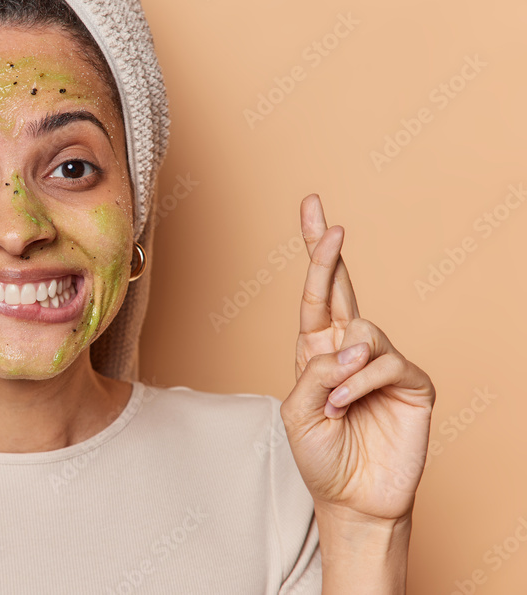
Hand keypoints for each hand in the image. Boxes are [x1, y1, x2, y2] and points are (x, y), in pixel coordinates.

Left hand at [280, 195, 434, 523]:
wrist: (352, 499)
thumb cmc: (320, 455)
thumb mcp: (298, 412)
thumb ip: (315, 372)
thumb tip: (350, 343)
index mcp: (317, 350)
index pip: (316, 295)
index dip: (316, 254)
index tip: (312, 211)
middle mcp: (349, 349)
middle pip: (341, 286)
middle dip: (327, 248)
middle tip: (320, 210)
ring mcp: (382, 362)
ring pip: (363, 330)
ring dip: (343, 365)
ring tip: (336, 401)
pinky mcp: (411, 382)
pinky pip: (385, 362)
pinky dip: (361, 382)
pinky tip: (350, 404)